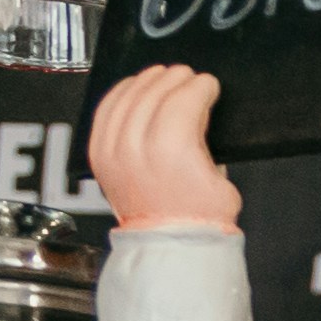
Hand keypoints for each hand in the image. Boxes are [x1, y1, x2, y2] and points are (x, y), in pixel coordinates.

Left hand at [84, 64, 242, 233]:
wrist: (168, 244)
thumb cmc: (197, 220)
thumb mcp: (220, 179)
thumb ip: (206, 141)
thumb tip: (197, 115)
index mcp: (172, 150)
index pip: (183, 99)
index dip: (199, 86)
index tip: (208, 84)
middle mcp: (136, 146)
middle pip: (154, 93)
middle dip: (174, 79)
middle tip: (187, 76)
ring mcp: (113, 149)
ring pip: (127, 97)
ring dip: (146, 81)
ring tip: (160, 75)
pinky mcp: (99, 154)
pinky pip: (104, 111)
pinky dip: (118, 94)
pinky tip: (131, 87)